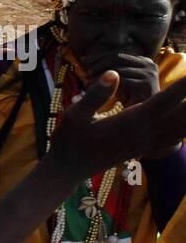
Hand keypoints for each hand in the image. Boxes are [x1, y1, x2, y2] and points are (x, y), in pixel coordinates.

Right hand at [49, 71, 185, 177]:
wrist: (68, 169)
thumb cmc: (68, 140)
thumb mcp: (74, 115)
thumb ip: (95, 94)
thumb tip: (113, 72)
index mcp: (130, 122)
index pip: (165, 100)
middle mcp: (145, 133)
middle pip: (183, 115)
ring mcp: (147, 143)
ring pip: (183, 129)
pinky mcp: (145, 149)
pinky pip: (176, 139)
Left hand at [81, 51, 160, 105]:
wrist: (142, 118)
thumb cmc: (127, 99)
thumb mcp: (116, 79)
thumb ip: (106, 68)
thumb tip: (84, 59)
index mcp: (142, 60)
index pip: (117, 53)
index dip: (98, 56)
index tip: (82, 61)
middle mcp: (148, 64)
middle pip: (117, 57)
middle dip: (98, 63)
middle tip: (86, 73)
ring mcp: (150, 75)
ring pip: (118, 68)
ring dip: (100, 74)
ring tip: (88, 82)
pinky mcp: (148, 86)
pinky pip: (122, 80)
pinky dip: (106, 84)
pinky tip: (95, 89)